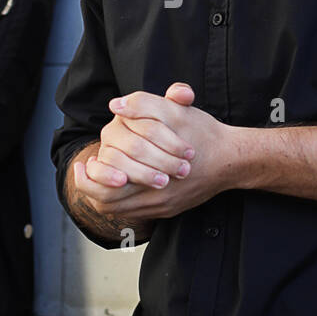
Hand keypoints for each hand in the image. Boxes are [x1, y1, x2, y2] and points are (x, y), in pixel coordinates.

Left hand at [73, 82, 239, 223]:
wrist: (231, 159)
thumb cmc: (202, 133)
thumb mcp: (177, 111)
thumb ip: (145, 104)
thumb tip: (116, 104)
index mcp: (152, 170)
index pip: (108, 184)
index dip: (92, 175)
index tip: (85, 162)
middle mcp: (155, 194)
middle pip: (109, 200)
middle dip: (92, 185)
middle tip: (86, 168)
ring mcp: (161, 205)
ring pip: (118, 209)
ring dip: (103, 193)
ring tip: (97, 177)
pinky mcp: (166, 210)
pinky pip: (133, 212)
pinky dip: (119, 199)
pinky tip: (118, 182)